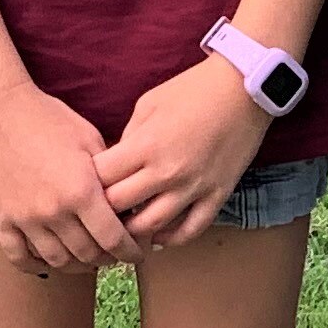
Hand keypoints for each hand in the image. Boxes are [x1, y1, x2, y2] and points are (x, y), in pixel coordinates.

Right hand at [0, 83, 136, 274]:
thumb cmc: (47, 118)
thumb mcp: (89, 139)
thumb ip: (109, 174)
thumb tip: (128, 201)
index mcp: (81, 191)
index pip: (113, 238)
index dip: (130, 251)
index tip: (136, 253)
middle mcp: (54, 212)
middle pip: (88, 254)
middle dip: (107, 258)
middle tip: (114, 253)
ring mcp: (25, 219)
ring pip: (58, 260)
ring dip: (76, 264)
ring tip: (86, 257)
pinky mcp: (2, 219)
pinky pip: (20, 258)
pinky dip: (37, 264)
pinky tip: (48, 258)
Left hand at [95, 59, 267, 248]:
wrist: (243, 89)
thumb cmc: (192, 90)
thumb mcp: (148, 104)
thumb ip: (128, 137)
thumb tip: (116, 165)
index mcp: (145, 145)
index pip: (101, 178)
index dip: (87, 182)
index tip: (84, 183)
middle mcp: (167, 172)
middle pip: (120, 207)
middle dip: (103, 209)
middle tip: (97, 210)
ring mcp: (194, 188)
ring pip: (152, 226)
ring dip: (132, 230)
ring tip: (123, 227)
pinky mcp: (217, 196)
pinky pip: (190, 230)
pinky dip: (171, 238)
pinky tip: (158, 236)